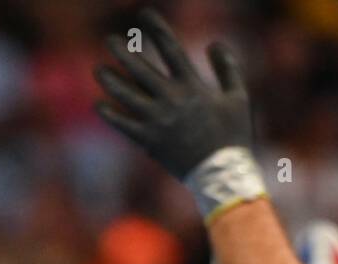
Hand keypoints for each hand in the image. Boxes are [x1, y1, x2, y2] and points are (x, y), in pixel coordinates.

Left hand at [94, 9, 252, 180]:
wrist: (221, 174)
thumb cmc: (233, 135)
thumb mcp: (239, 97)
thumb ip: (227, 67)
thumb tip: (214, 43)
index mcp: (192, 85)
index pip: (170, 48)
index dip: (157, 29)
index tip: (144, 14)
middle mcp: (171, 99)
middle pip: (140, 68)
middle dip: (123, 51)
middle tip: (110, 40)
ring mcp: (157, 120)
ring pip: (127, 95)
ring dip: (110, 80)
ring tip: (98, 69)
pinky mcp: (148, 141)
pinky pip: (123, 125)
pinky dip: (110, 114)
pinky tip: (98, 104)